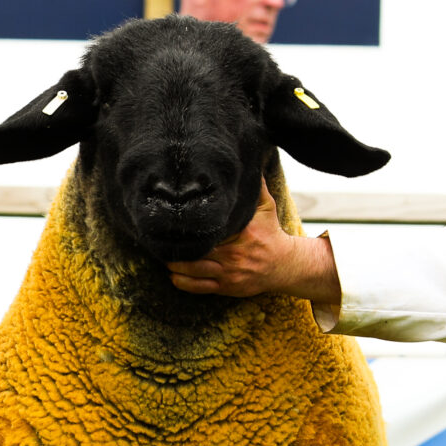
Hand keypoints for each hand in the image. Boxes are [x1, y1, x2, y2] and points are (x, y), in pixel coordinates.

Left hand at [165, 186, 342, 304]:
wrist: (286, 265)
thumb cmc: (271, 233)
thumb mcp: (266, 207)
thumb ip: (255, 186)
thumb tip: (248, 158)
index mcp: (242, 233)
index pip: (209, 228)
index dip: (189, 226)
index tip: (173, 219)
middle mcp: (234, 254)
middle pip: (196, 251)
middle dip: (176, 246)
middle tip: (159, 238)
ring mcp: (229, 273)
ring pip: (193, 271)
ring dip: (174, 265)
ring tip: (163, 255)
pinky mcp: (227, 287)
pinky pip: (199, 288)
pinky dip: (182, 282)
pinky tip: (172, 274)